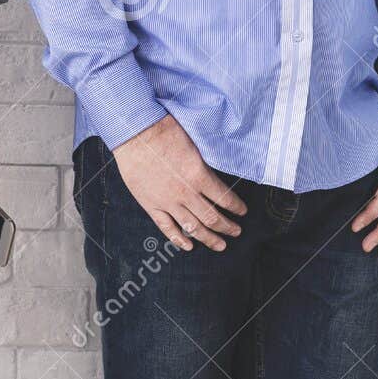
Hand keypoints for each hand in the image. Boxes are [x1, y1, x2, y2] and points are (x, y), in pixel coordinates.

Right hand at [111, 115, 247, 251]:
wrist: (135, 134)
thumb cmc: (165, 132)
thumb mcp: (195, 147)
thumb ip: (205, 167)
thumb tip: (216, 178)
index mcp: (200, 176)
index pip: (225, 198)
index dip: (236, 208)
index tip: (242, 212)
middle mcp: (186, 193)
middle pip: (212, 217)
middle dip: (227, 227)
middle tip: (236, 232)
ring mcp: (168, 201)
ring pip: (193, 227)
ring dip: (209, 238)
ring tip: (220, 245)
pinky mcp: (151, 205)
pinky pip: (167, 228)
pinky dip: (179, 239)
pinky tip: (189, 246)